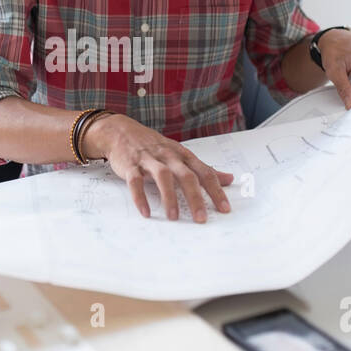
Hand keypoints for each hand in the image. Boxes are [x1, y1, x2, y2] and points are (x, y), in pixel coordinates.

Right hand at [83, 113, 233, 221]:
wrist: (120, 131)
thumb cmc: (153, 146)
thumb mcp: (181, 154)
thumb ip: (203, 168)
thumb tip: (230, 179)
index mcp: (183, 155)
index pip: (204, 172)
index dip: (216, 190)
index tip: (225, 209)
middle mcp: (168, 156)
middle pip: (186, 175)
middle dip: (195, 197)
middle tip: (201, 218)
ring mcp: (149, 160)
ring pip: (162, 177)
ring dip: (169, 197)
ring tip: (174, 217)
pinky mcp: (130, 165)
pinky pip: (136, 182)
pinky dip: (140, 197)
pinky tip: (146, 212)